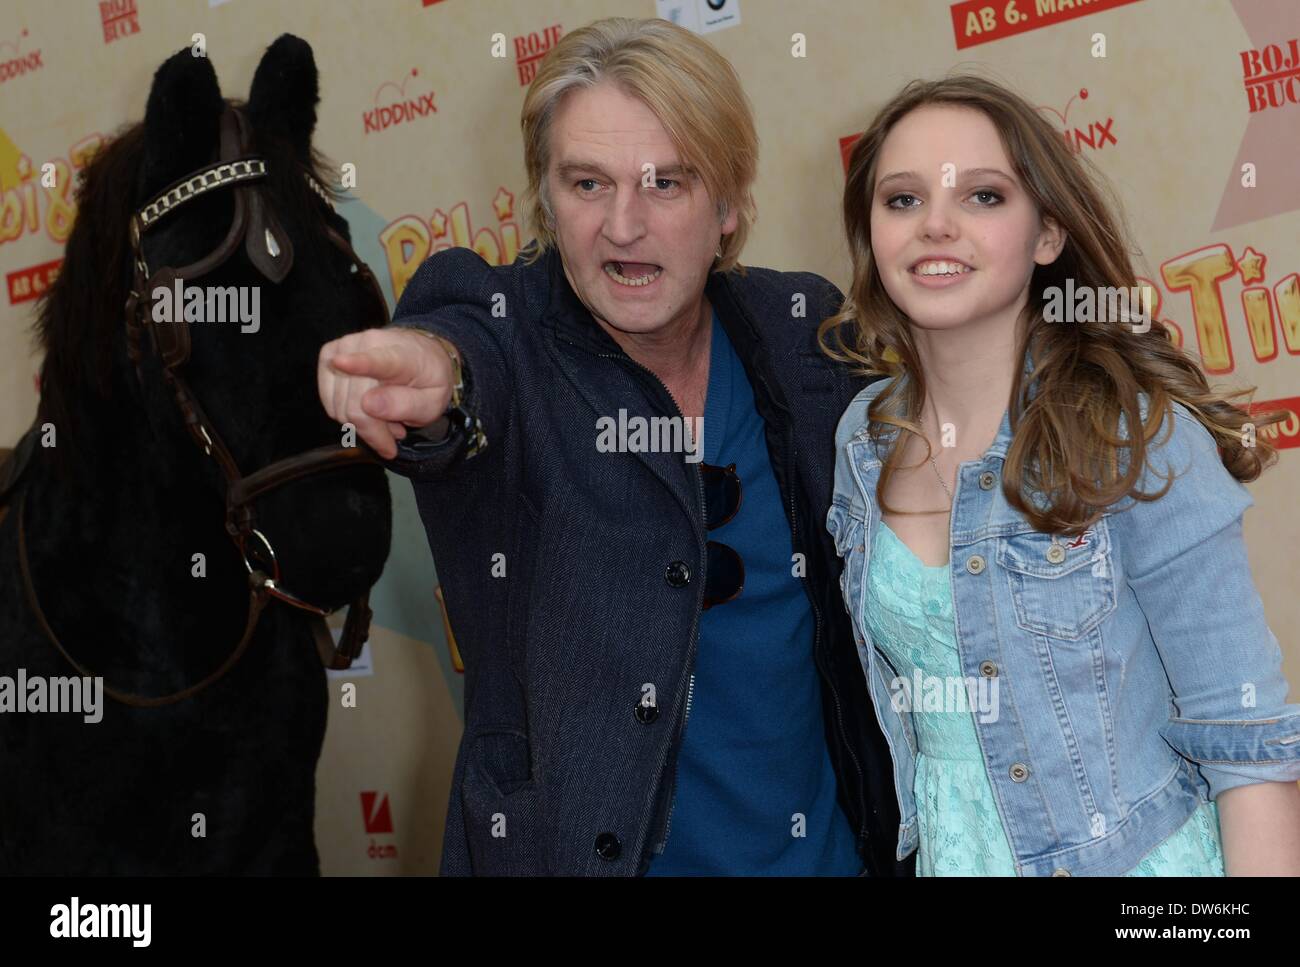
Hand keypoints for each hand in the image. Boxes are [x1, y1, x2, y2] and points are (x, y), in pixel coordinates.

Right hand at [317, 327, 453, 458]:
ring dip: (362, 423)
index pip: (378, 360)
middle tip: (397, 434)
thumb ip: (406, 405)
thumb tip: (368, 404)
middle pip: (355, 404)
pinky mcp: (329, 354)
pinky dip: (347, 413)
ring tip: (386, 418)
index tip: (340, 362)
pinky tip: (368, 409)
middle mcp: (369, 344)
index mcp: (401, 355)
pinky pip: (330, 401)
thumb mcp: (432, 402)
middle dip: (374, 431)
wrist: (423, 356)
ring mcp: (345, 346)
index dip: (358, 364)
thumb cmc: (428, 381)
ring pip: (340, 406)